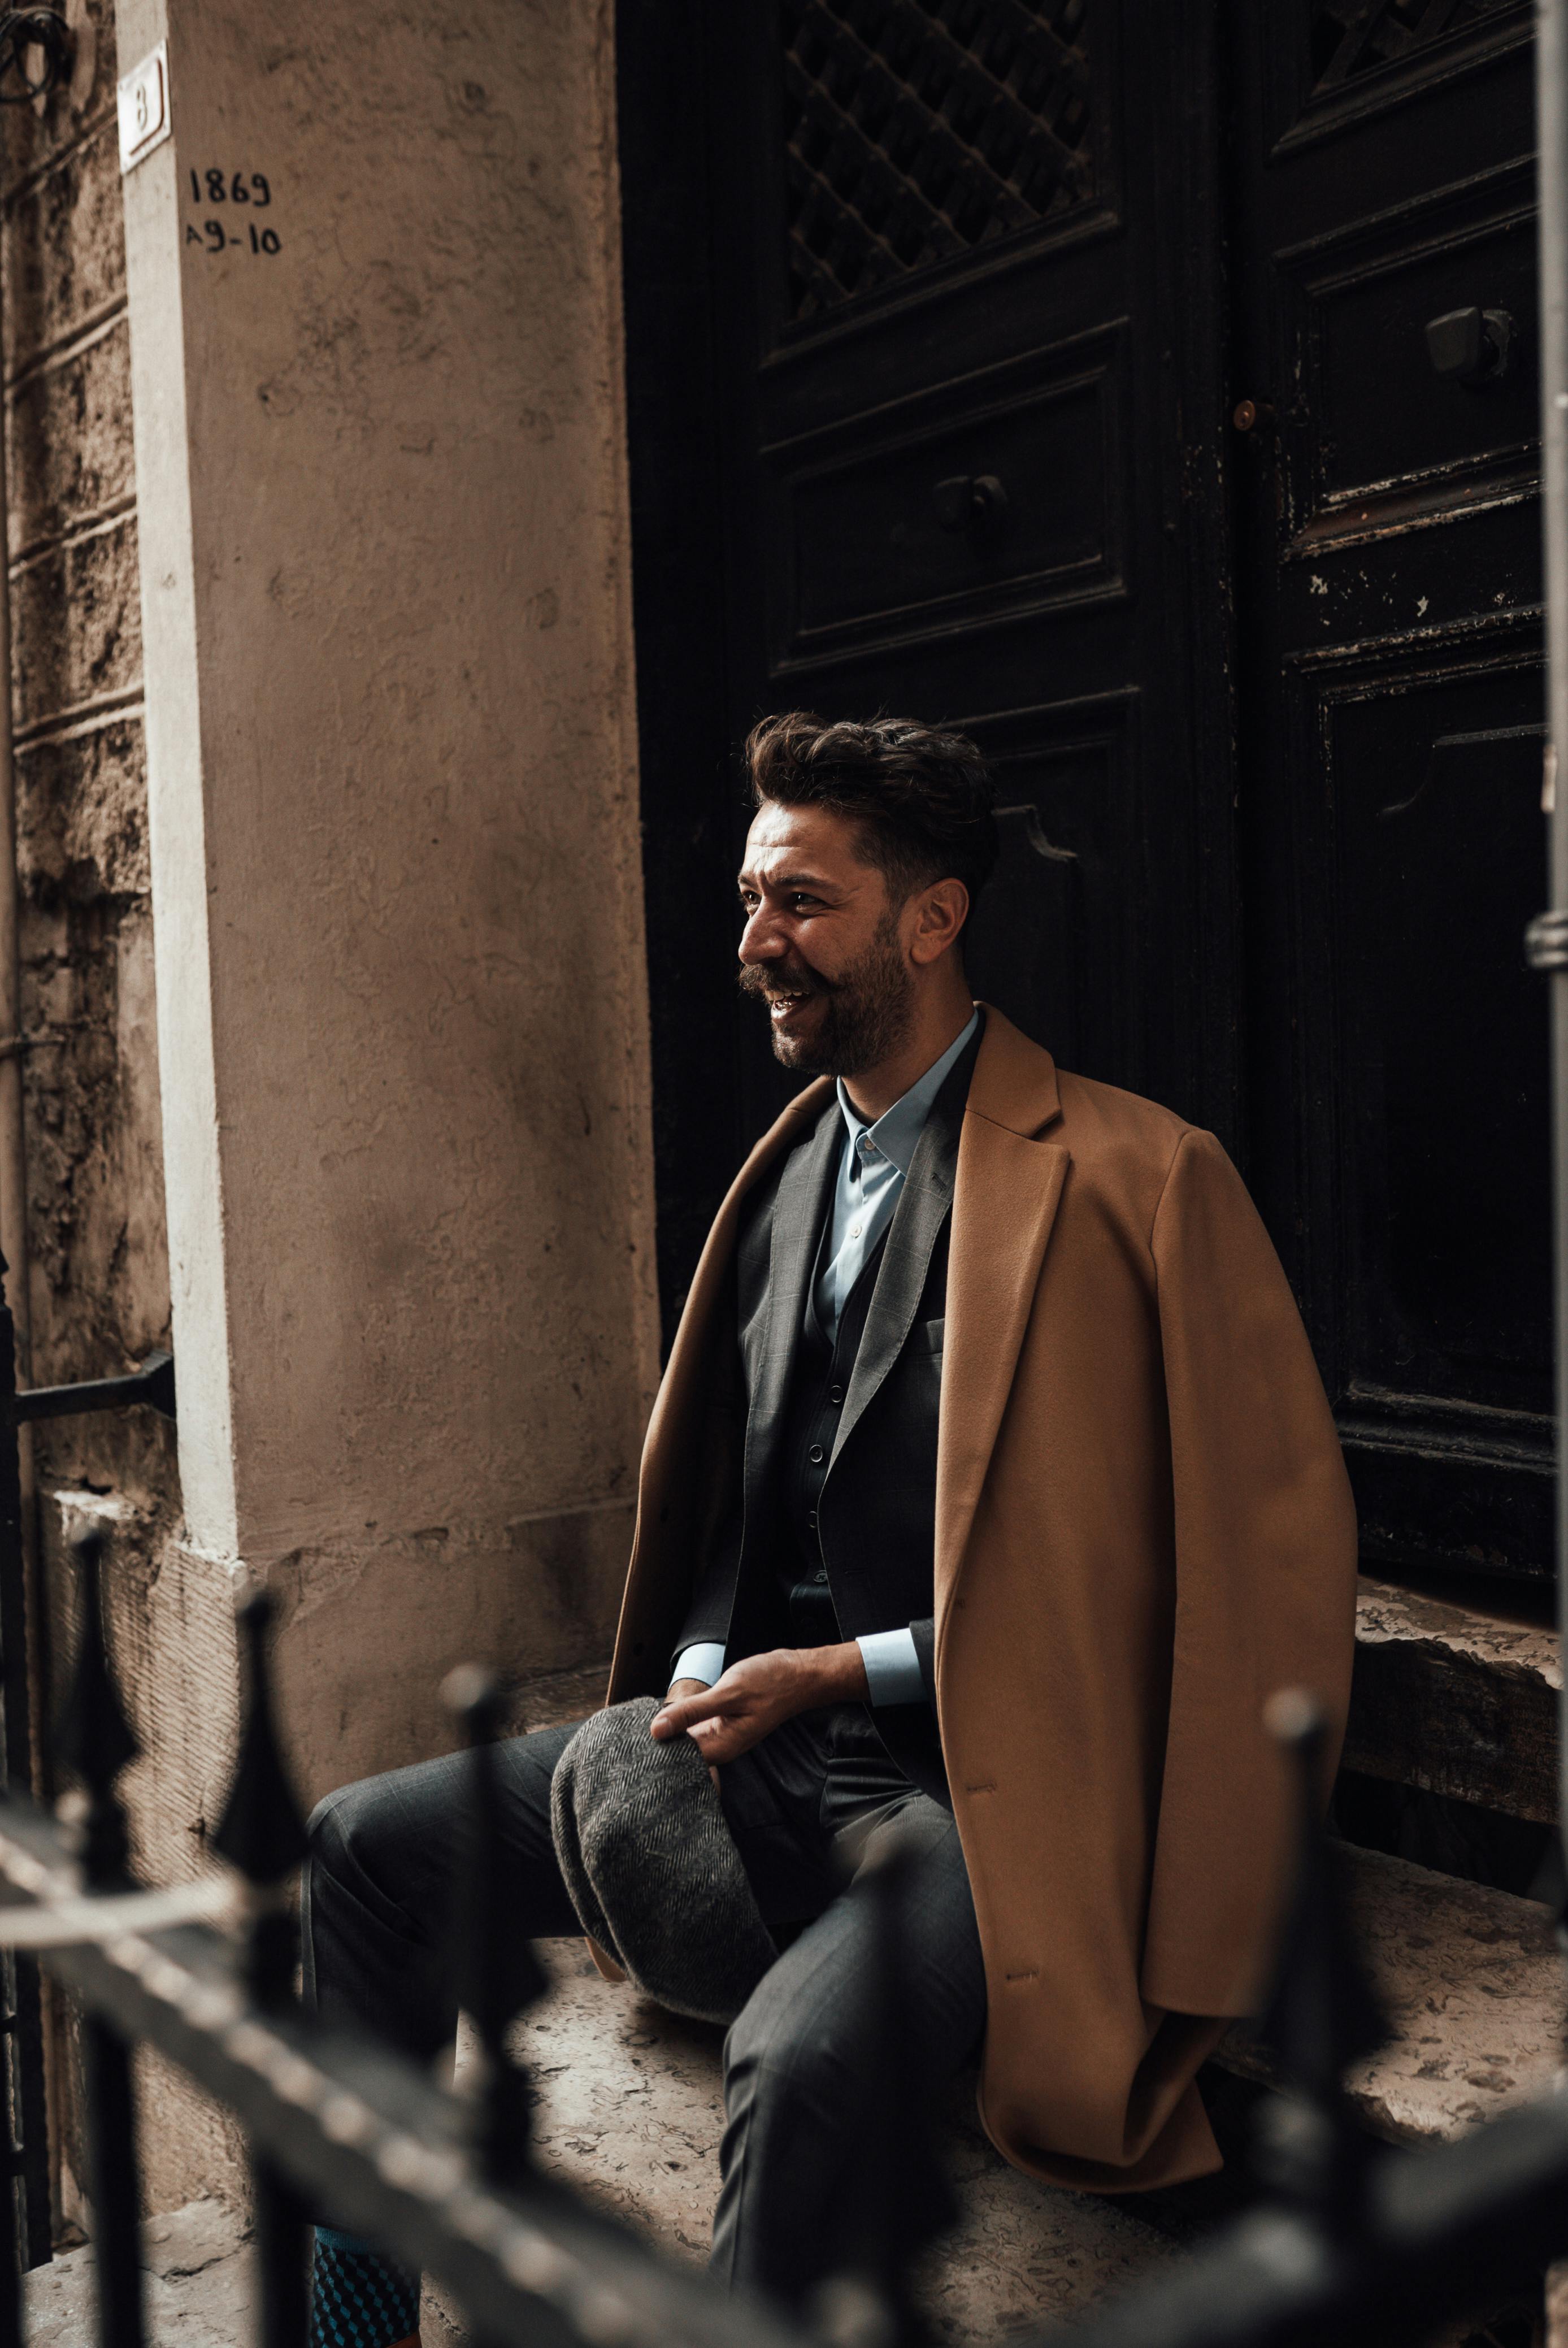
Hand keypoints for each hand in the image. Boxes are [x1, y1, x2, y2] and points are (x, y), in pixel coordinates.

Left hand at [650, 1644, 867, 1767]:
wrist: (799, 1674)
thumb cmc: (770, 1682)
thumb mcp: (728, 1693)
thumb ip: (692, 1711)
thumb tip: (656, 1729)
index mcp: (722, 1747)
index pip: (677, 1760)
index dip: (654, 1751)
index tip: (633, 1742)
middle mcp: (721, 1746)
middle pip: (680, 1753)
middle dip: (658, 1743)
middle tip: (632, 1729)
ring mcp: (722, 1734)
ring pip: (686, 1739)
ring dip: (669, 1730)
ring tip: (642, 1720)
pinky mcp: (722, 1722)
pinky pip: (695, 1727)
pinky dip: (682, 1720)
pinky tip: (667, 1711)